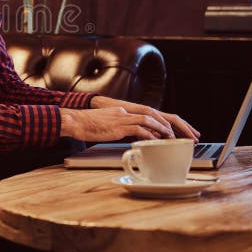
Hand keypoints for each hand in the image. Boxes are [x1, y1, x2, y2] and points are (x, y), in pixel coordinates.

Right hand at [59, 106, 174, 141]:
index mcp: (121, 112)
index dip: (158, 121)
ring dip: (161, 128)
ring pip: (148, 120)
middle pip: (151, 115)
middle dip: (166, 124)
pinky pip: (138, 128)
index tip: (167, 130)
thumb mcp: (106, 125)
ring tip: (170, 137)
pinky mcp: (118, 126)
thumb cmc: (87, 125)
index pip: (145, 114)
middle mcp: (124, 112)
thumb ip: (118, 128)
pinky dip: (148, 134)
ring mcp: (121, 118)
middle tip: (175, 133)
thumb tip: (130, 137)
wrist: (75, 121)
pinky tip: (154, 140)